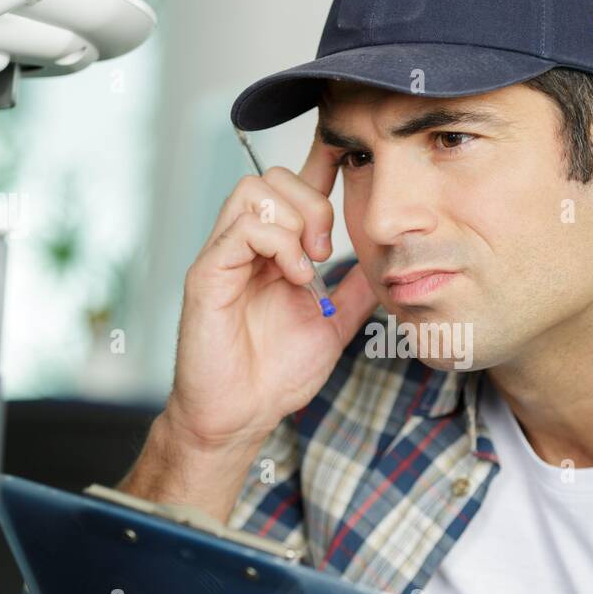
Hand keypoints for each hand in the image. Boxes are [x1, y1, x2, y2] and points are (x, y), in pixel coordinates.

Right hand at [164, 132, 378, 451]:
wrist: (242, 415)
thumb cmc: (275, 375)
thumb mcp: (334, 323)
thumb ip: (355, 289)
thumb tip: (385, 262)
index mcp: (271, 252)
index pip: (290, 188)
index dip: (321, 182)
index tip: (346, 212)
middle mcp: (243, 247)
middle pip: (272, 177)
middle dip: (312, 203)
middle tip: (325, 250)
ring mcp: (223, 257)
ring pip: (253, 191)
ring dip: (294, 220)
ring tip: (309, 264)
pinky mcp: (207, 275)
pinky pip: (241, 228)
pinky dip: (278, 243)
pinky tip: (294, 277)